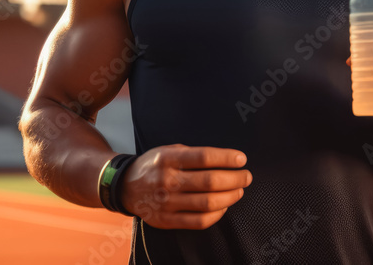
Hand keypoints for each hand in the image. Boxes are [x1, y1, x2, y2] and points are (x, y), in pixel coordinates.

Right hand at [120, 143, 251, 228]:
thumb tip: (226, 159)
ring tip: (239, 190)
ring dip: (230, 197)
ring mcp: (166, 203)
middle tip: (246, 176)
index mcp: (168, 159)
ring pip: (208, 203)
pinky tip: (224, 206)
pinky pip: (199, 221)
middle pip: (210, 182)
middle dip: (235, 179)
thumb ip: (193, 154)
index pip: (204, 157)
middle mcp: (167, 181)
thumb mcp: (169, 150)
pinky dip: (217, 214)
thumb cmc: (155, 165)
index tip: (241, 159)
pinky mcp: (166, 221)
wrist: (126, 187)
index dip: (226, 158)